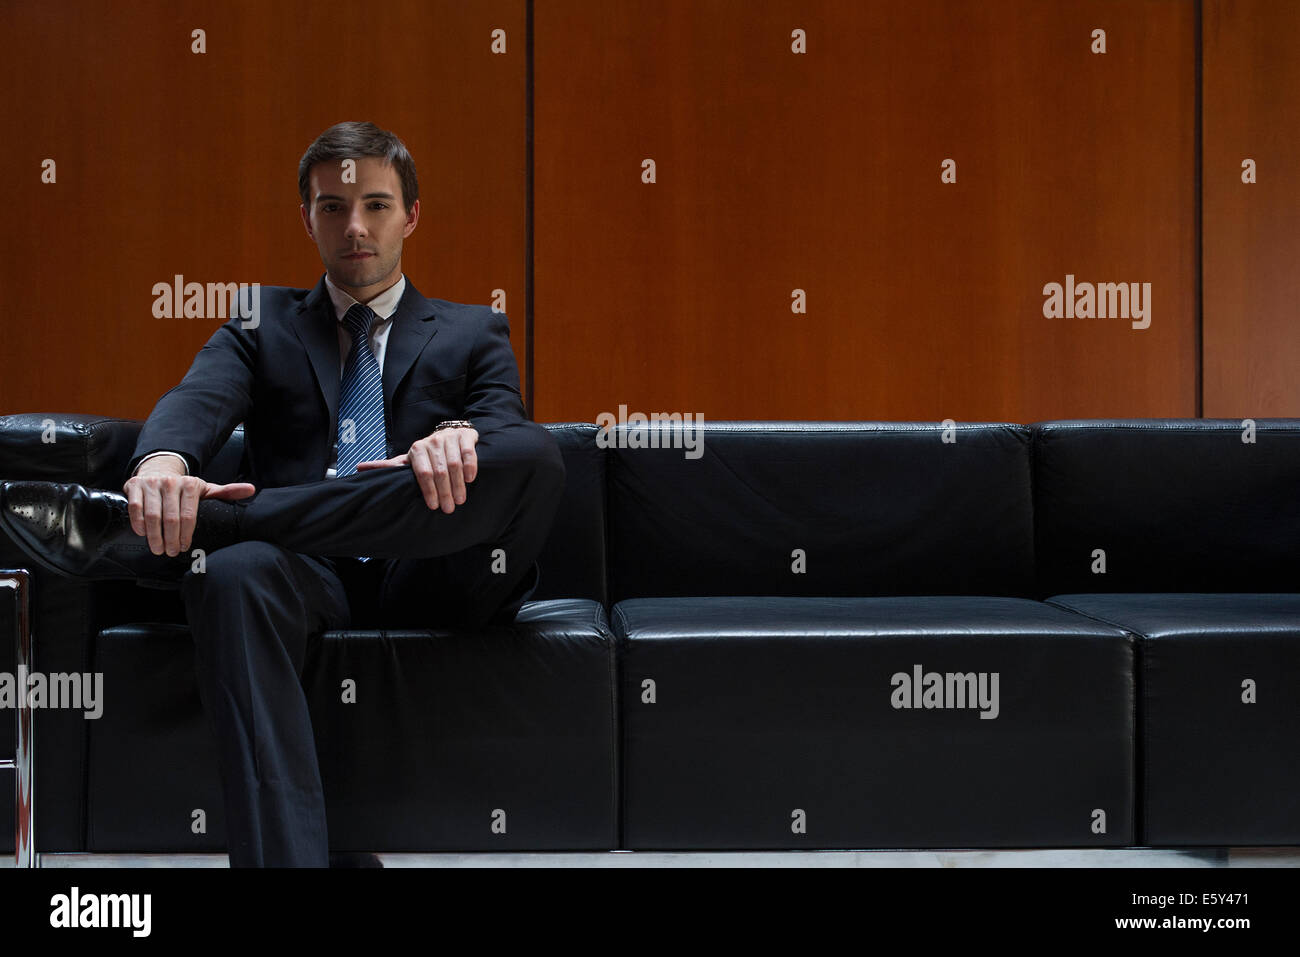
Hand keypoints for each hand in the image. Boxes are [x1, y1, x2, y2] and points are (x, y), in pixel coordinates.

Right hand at [124, 458, 255, 556]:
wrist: (159, 469)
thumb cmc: (184, 486)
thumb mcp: (206, 488)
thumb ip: (227, 492)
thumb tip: (251, 490)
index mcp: (190, 484)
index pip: (189, 515)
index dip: (186, 534)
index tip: (185, 547)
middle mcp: (170, 483)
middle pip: (170, 518)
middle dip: (171, 539)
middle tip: (171, 552)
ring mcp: (151, 484)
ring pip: (152, 515)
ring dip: (154, 536)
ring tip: (158, 549)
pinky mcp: (134, 486)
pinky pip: (135, 509)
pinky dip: (139, 524)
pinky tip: (143, 534)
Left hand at [355, 426, 478, 512]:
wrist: (449, 435)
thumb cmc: (427, 454)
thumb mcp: (408, 460)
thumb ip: (388, 466)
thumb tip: (359, 468)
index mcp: (416, 449)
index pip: (423, 473)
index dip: (428, 490)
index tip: (433, 506)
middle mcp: (432, 441)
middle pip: (439, 471)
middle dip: (445, 492)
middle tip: (449, 508)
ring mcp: (449, 438)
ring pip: (455, 464)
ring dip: (458, 484)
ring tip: (460, 500)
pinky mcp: (465, 437)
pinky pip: (468, 454)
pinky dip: (470, 467)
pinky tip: (470, 480)